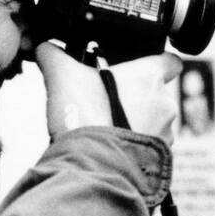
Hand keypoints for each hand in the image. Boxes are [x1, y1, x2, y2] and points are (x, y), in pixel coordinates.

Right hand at [34, 42, 181, 144]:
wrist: (93, 167)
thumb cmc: (85, 118)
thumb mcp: (61, 76)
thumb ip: (53, 55)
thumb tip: (44, 48)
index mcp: (150, 77)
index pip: (170, 61)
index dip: (155, 61)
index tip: (140, 66)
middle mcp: (165, 104)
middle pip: (155, 92)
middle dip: (135, 96)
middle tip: (108, 99)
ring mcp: (165, 133)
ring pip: (154, 120)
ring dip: (137, 121)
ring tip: (107, 125)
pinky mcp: (160, 157)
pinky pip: (150, 145)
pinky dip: (134, 143)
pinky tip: (112, 144)